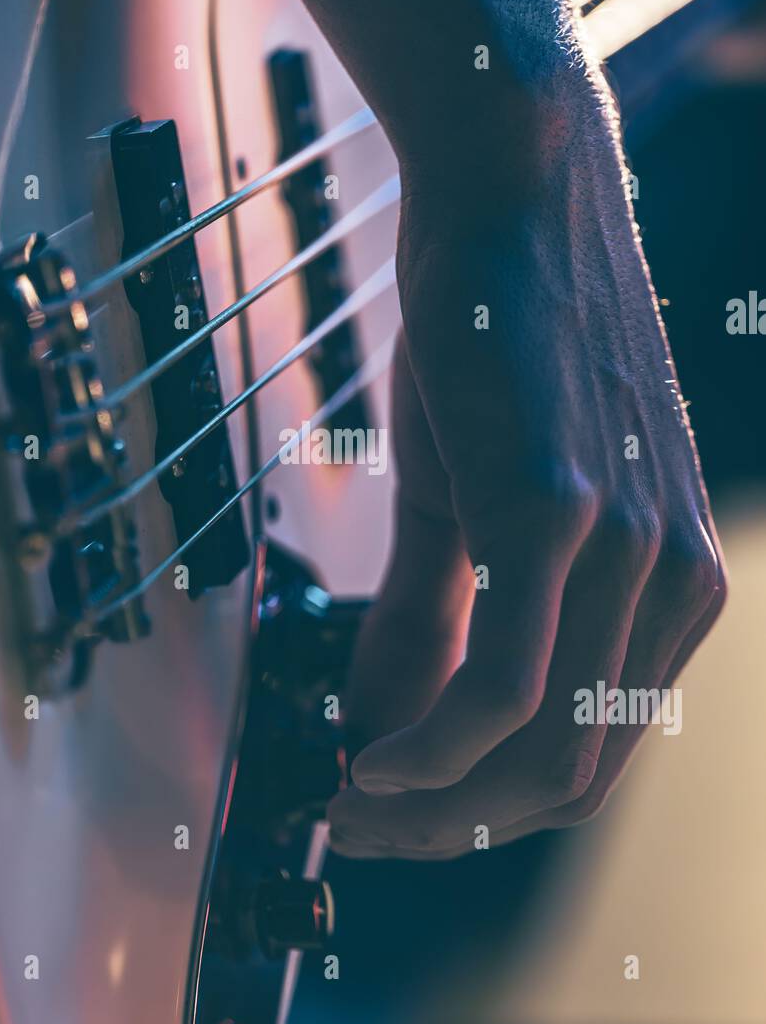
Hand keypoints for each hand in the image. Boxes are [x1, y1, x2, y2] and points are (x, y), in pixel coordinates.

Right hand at [328, 102, 726, 858]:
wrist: (511, 194)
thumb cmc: (492, 340)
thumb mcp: (466, 500)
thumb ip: (433, 622)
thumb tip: (380, 728)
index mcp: (672, 588)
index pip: (592, 756)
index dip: (483, 811)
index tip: (390, 817)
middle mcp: (675, 586)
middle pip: (573, 781)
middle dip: (457, 829)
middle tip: (356, 827)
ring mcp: (628, 553)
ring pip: (545, 756)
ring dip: (438, 807)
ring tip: (349, 800)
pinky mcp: (562, 513)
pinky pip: (503, 687)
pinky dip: (433, 752)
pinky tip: (371, 760)